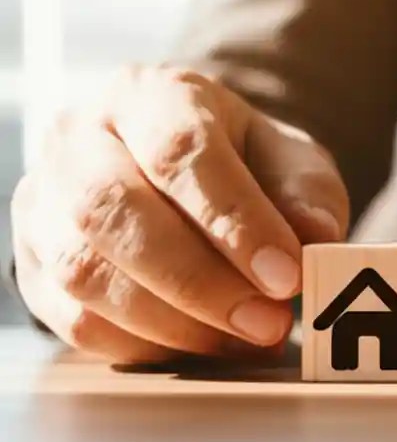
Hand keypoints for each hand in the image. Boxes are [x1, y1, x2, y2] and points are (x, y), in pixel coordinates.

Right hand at [10, 66, 349, 362]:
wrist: (184, 173)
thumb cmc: (245, 166)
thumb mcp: (291, 162)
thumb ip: (307, 195)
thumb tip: (317, 237)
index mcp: (151, 95)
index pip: (181, 151)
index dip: (235, 221)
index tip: (287, 276)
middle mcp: (80, 138)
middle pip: (116, 209)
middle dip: (200, 281)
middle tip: (269, 322)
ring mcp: (45, 201)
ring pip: (85, 271)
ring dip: (174, 322)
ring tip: (246, 339)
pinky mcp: (33, 263)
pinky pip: (75, 319)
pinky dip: (145, 345)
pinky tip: (203, 346)